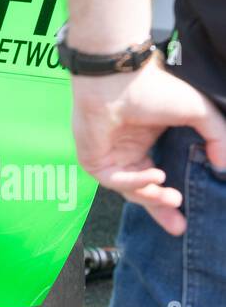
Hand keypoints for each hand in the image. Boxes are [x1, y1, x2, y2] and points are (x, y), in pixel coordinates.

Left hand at [71, 59, 225, 234]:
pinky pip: (116, 182)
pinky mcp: (93, 162)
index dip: (170, 200)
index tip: (186, 215)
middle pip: (143, 194)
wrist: (119, 80)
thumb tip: (224, 165)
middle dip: (161, 211)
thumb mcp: (197, 113)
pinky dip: (137, 182)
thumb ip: (216, 136)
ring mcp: (109, 160)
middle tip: (178, 226)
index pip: (157, 181)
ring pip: (130, 191)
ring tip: (173, 198)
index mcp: (145, 146)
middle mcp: (126, 155)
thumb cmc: (155, 89)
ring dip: (153, 197)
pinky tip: (155, 176)